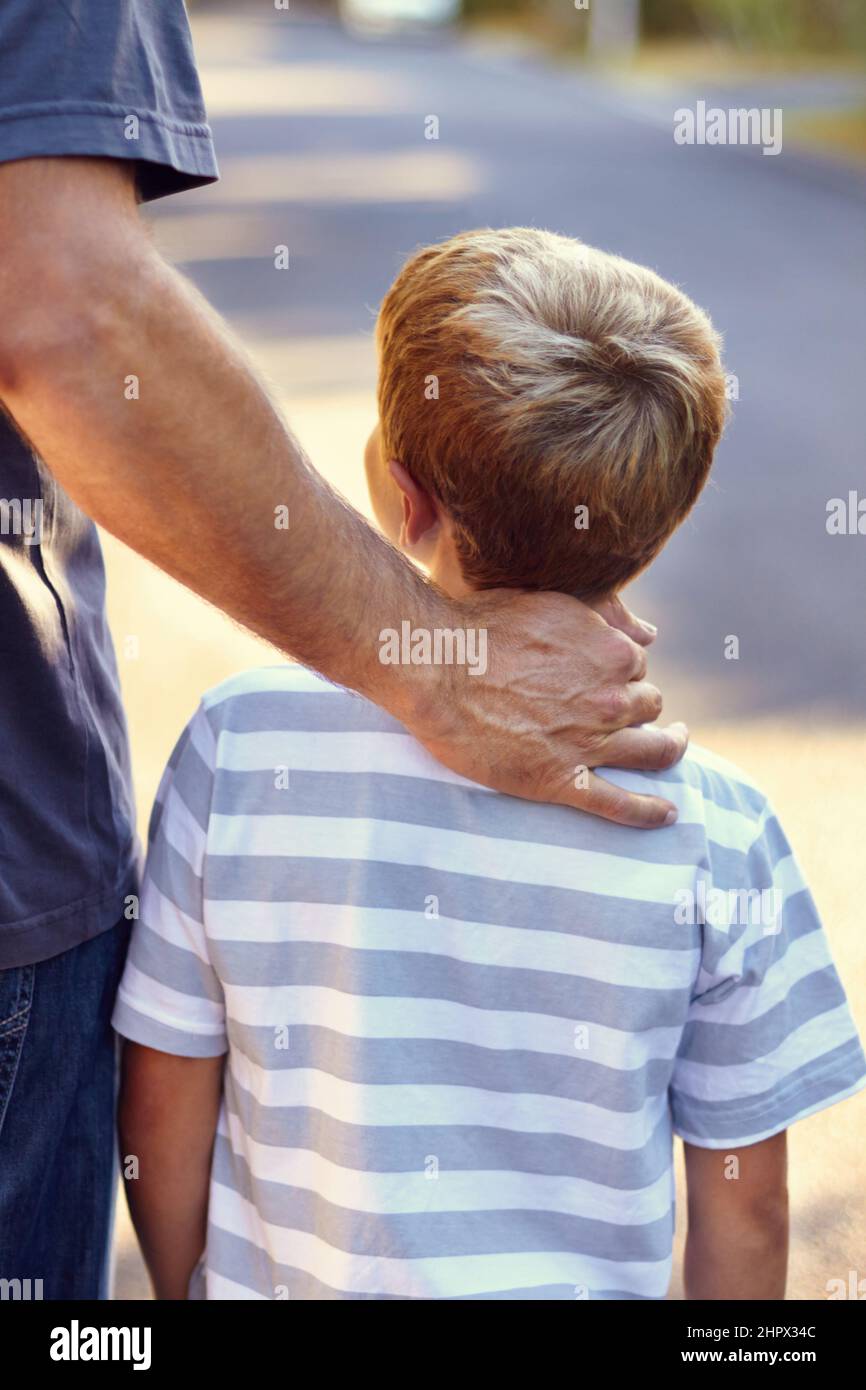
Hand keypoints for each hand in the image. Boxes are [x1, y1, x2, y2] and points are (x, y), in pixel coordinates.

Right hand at [403, 588, 686, 827]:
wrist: (435, 667)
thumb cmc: (483, 626)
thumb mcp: (553, 603)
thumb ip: (607, 616)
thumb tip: (651, 632)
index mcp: (613, 653)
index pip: (637, 667)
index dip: (620, 671)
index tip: (600, 676)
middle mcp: (611, 700)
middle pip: (648, 707)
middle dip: (639, 707)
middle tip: (622, 710)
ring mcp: (589, 743)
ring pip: (651, 752)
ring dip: (668, 749)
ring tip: (672, 747)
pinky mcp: (560, 780)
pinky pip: (619, 804)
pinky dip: (649, 811)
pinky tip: (667, 814)